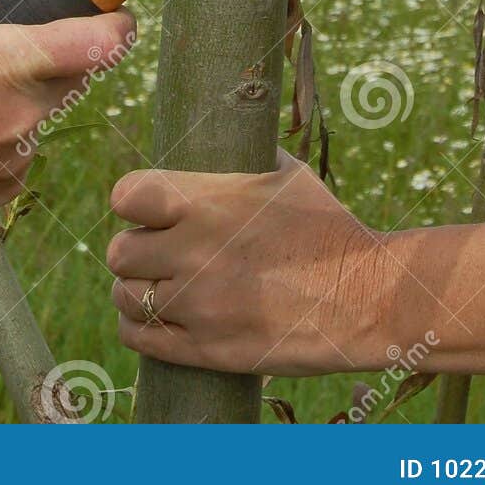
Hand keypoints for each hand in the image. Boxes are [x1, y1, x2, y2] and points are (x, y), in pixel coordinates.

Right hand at [0, 0, 133, 286]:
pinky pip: (22, 142)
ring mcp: (18, 156)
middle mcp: (25, 114)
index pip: (105, 41)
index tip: (109, 6)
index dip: (117, 19)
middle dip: (56, 48)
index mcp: (7, 63)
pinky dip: (1, 127)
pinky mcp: (5, 188)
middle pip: (78, 69)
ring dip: (22, 89)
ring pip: (46, 105)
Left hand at [107, 151, 396, 375]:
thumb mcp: (285, 174)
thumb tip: (221, 136)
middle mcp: (193, 252)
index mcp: (206, 202)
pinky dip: (141, 329)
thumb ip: (240, 160)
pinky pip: (141, 340)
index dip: (132, 202)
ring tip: (160, 286)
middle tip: (158, 251)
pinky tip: (157, 319)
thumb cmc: (326, 226)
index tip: (146, 208)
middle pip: (120, 252)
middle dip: (136, 250)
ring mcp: (198, 304)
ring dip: (137, 291)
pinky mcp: (206, 349)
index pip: (127, 196)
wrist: (364, 295)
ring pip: (126, 298)